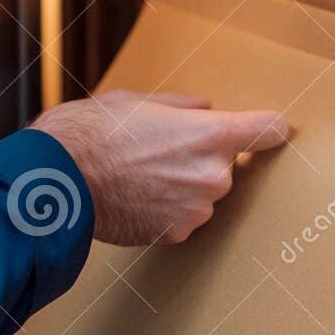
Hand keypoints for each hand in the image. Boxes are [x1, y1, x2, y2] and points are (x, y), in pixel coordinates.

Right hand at [31, 89, 290, 245]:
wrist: (58, 180)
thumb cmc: (93, 132)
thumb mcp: (138, 101)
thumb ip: (182, 106)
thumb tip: (205, 109)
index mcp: (212, 134)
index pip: (270, 130)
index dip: (272, 128)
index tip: (276, 131)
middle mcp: (215, 175)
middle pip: (230, 165)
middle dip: (205, 158)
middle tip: (164, 150)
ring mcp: (199, 209)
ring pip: (205, 193)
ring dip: (186, 186)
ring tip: (142, 174)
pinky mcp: (178, 234)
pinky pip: (184, 217)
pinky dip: (168, 209)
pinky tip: (137, 196)